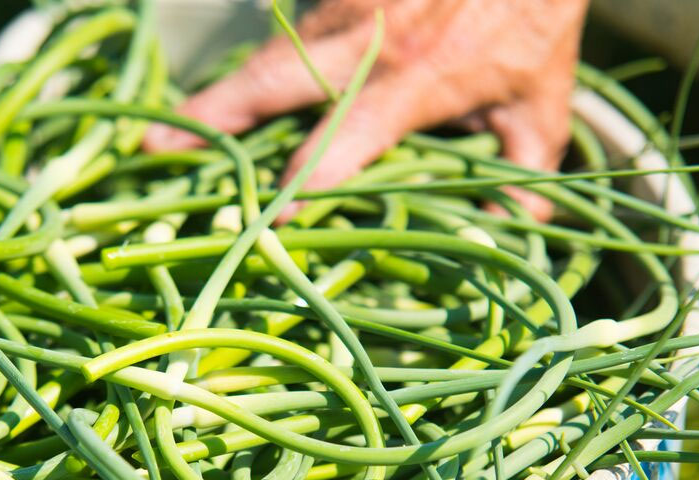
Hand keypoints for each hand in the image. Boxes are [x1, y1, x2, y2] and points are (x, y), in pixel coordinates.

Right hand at [143, 0, 589, 220]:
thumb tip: (506, 239)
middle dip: (214, 115)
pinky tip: (219, 103)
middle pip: (272, 80)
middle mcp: (366, 42)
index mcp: (417, 80)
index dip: (308, 178)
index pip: (348, 136)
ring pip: (269, 57)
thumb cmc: (535, 23)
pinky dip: (255, 71)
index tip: (274, 218)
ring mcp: (344, 9)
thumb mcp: (543, 105)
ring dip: (219, 96)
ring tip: (167, 136)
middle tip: (155, 148)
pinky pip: (286, 36)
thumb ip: (526, 173)